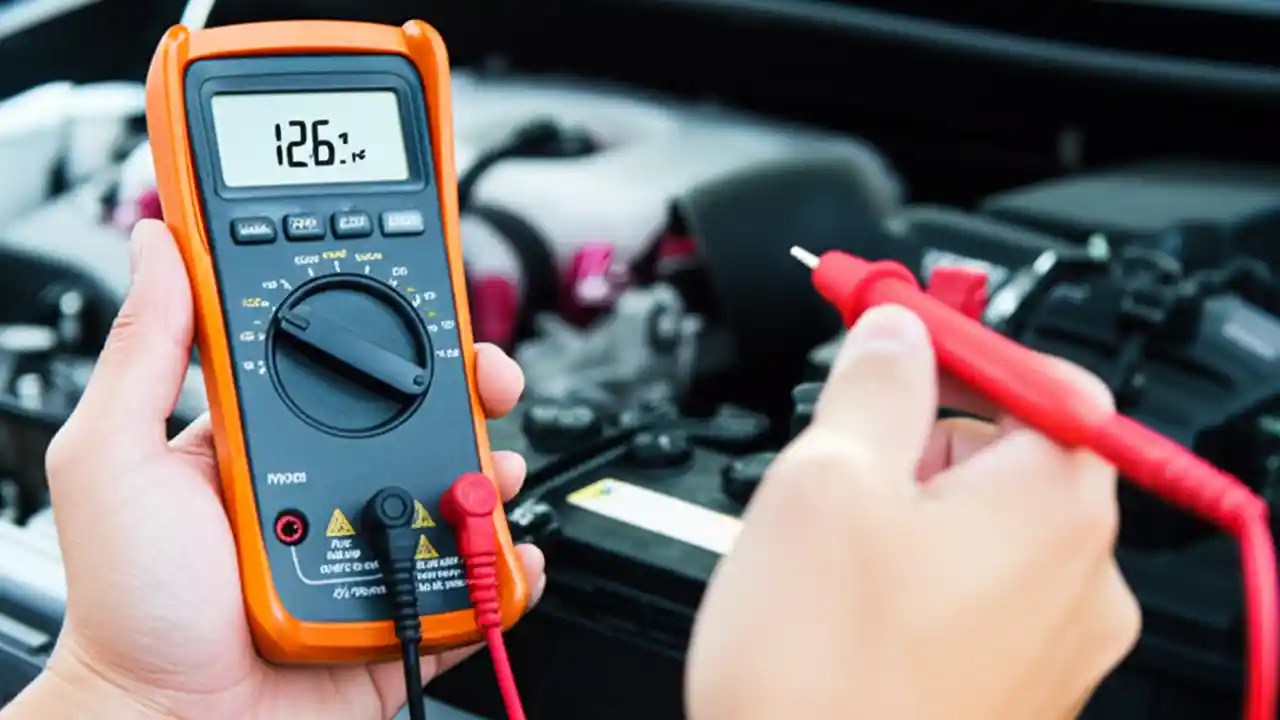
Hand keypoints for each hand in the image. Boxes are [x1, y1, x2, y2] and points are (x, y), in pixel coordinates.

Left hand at [6, 220, 544, 719]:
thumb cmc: (131, 608)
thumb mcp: (114, 457)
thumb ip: (145, 350)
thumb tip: (160, 243)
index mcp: (270, 439)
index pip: (344, 358)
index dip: (395, 325)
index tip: (428, 301)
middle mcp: (327, 485)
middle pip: (420, 418)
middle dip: (470, 393)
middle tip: (489, 386)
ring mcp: (370, 546)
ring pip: (457, 492)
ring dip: (492, 476)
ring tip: (489, 482)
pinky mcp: (406, 609)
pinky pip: (475, 580)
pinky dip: (507, 568)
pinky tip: (507, 557)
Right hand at [687, 305, 1139, 719]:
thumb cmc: (822, 679)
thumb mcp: (826, 482)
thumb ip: (873, 382)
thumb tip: (897, 333)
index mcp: (1054, 507)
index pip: (1040, 375)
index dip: (959, 343)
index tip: (897, 332)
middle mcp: (1080, 579)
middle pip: (1009, 453)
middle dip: (919, 443)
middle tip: (841, 464)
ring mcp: (1053, 646)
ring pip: (981, 529)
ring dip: (908, 516)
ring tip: (832, 559)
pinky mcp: (1012, 693)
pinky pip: (973, 598)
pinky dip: (916, 581)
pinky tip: (849, 612)